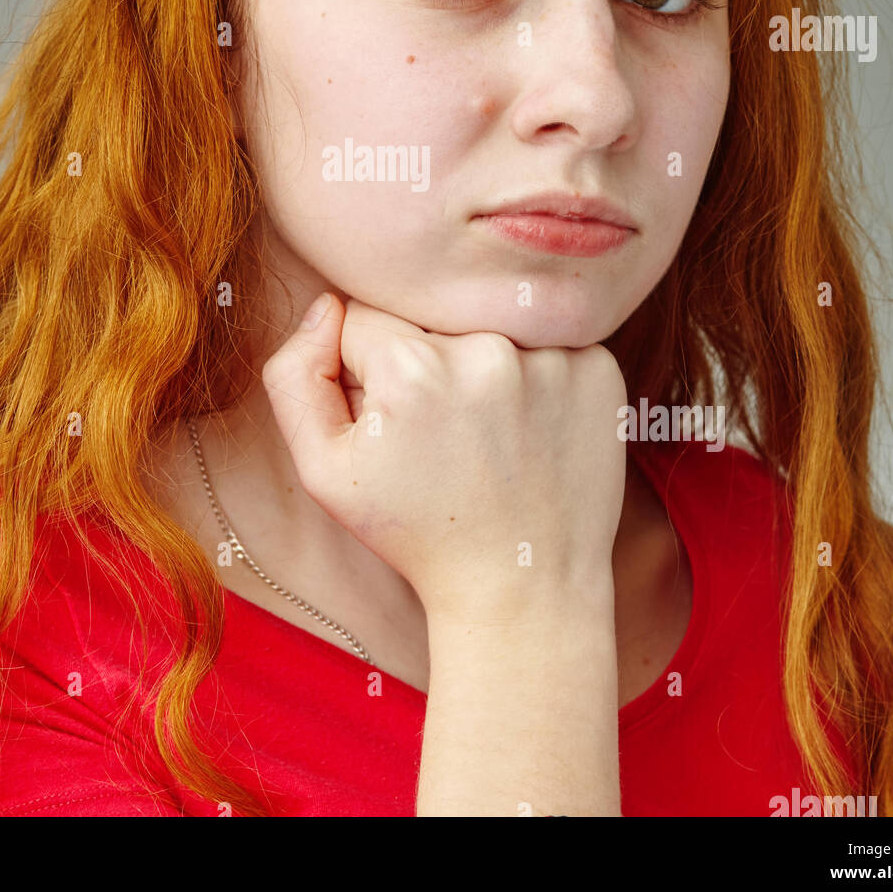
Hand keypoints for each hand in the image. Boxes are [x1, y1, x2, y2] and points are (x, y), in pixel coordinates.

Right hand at [260, 293, 627, 625]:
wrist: (522, 586)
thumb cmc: (417, 531)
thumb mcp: (322, 470)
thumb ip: (294, 377)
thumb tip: (325, 305)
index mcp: (411, 365)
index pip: (363, 318)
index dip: (368, 371)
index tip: (397, 423)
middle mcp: (486, 346)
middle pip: (427, 316)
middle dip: (422, 360)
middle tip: (442, 432)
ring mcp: (553, 354)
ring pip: (486, 323)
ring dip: (480, 363)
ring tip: (488, 432)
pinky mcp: (598, 366)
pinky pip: (545, 339)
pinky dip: (534, 374)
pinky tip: (530, 428)